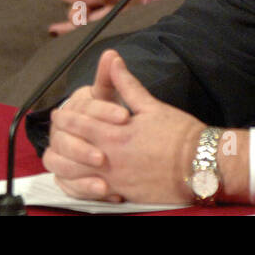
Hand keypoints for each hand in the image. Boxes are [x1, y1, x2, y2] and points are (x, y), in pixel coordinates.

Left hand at [43, 50, 203, 203]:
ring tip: (60, 158)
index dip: (65, 118)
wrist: (200, 164)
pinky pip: (92, 194)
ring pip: (78, 175)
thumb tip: (114, 60)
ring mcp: (116, 179)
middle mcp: (111, 158)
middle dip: (60, 141)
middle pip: (72, 151)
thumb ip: (127, 85)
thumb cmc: (178, 134)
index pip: (79, 124)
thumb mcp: (151, 105)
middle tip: (54, 135)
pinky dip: (81, 187)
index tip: (57, 114)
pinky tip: (77, 181)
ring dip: (65, 166)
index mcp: (115, 133)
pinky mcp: (124, 194)